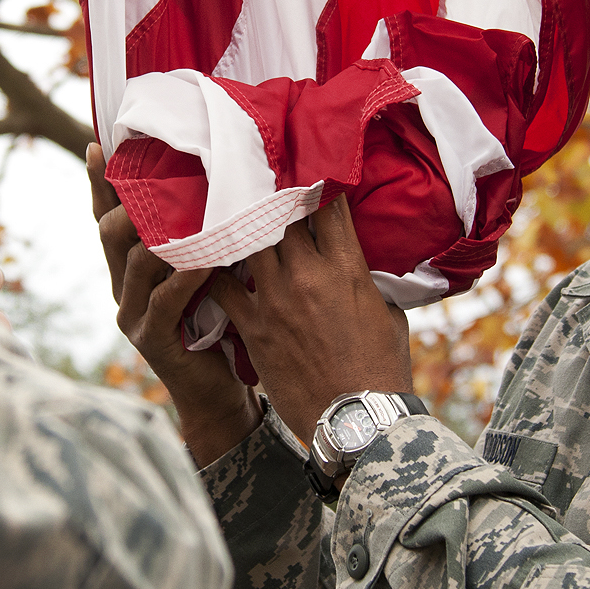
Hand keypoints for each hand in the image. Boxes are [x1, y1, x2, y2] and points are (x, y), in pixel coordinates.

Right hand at [88, 144, 260, 466]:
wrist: (219, 396)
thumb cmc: (218, 327)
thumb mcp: (202, 274)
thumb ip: (194, 240)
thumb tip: (212, 185)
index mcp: (129, 270)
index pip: (106, 219)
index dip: (99, 184)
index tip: (98, 145)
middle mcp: (121, 289)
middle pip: (110, 232)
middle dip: (126, 198)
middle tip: (151, 168)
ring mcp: (132, 315)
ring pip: (134, 260)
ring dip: (159, 230)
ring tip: (185, 202)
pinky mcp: (152, 339)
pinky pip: (165, 297)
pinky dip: (185, 274)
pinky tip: (203, 259)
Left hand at [206, 194, 411, 443]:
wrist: (356, 421)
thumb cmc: (382, 370)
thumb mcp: (389, 315)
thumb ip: (368, 282)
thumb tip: (360, 265)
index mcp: (347, 268)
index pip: (326, 205)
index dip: (314, 181)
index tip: (303, 167)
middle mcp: (307, 275)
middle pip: (278, 212)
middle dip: (268, 193)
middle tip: (254, 176)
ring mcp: (275, 299)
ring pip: (244, 240)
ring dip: (234, 224)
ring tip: (220, 208)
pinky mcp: (253, 326)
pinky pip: (219, 286)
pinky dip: (208, 269)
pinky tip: (199, 257)